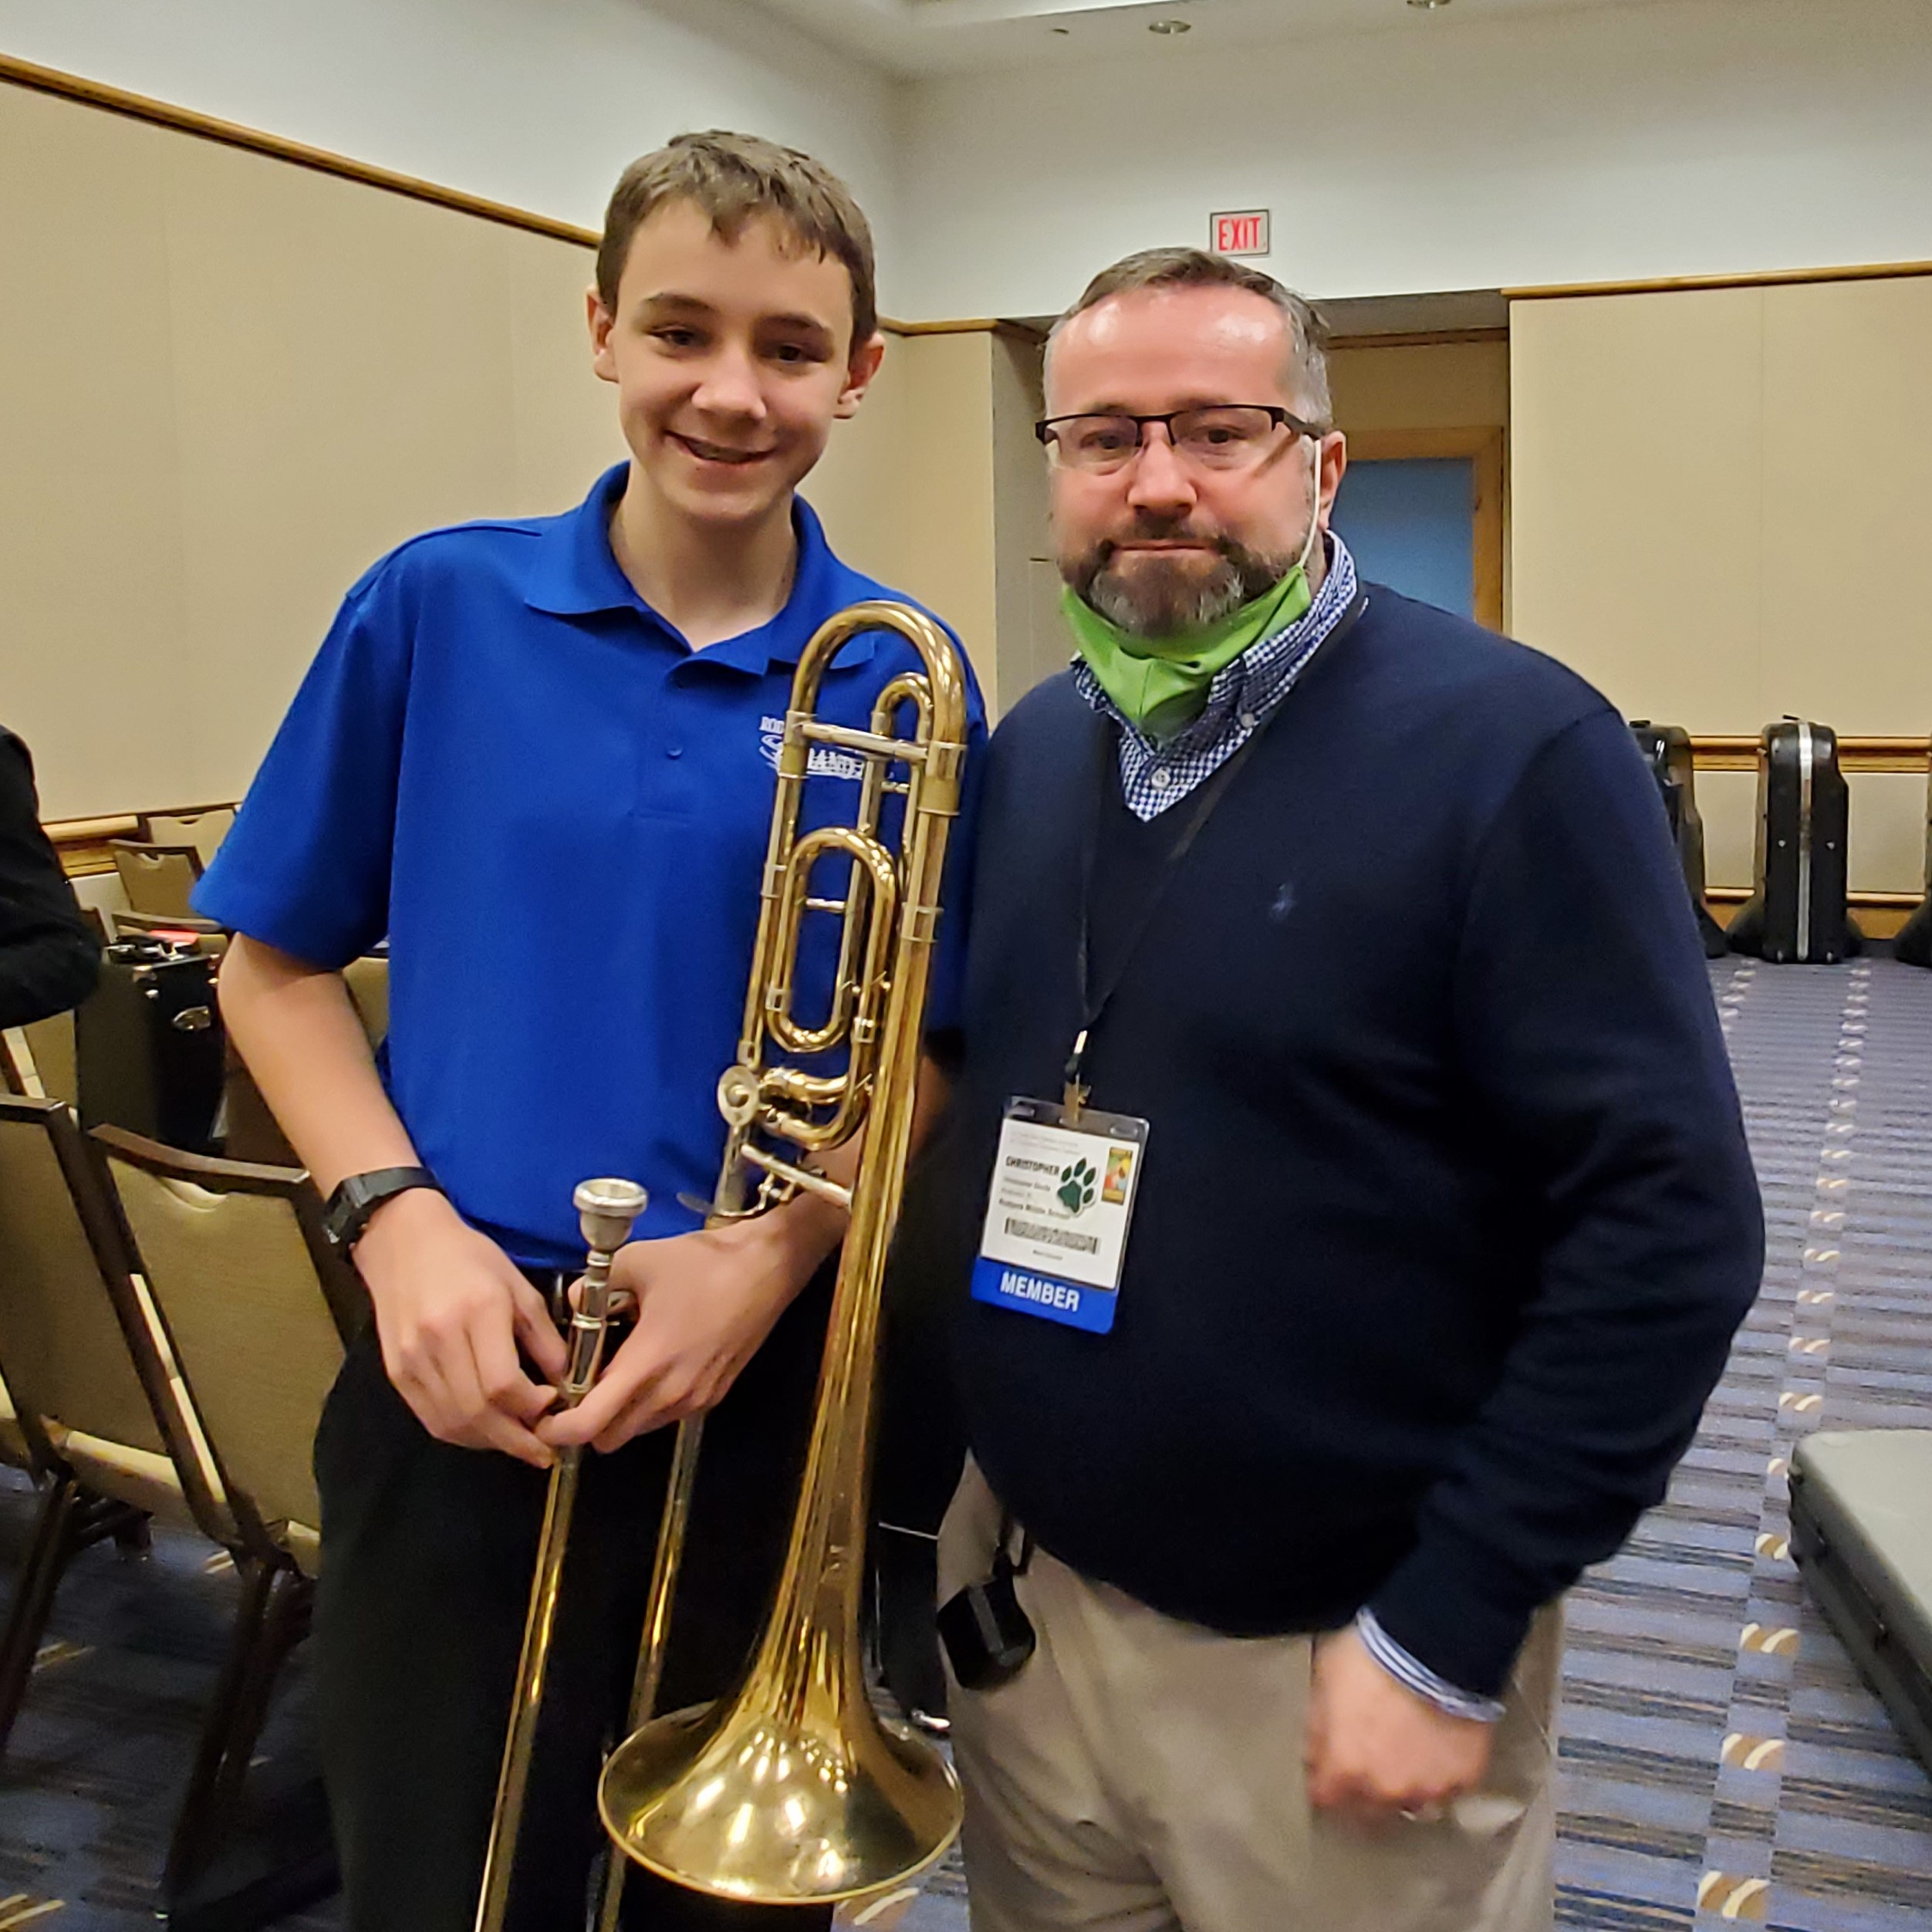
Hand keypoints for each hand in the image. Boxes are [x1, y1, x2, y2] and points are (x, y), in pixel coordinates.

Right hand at [355, 1187, 568, 1468]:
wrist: (402, 1242)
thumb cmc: (467, 1257)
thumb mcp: (517, 1286)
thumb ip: (542, 1336)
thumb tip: (566, 1382)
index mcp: (477, 1312)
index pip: (503, 1383)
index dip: (531, 1407)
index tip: (553, 1407)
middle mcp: (439, 1340)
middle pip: (477, 1412)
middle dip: (515, 1439)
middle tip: (543, 1449)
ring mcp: (412, 1359)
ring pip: (453, 1423)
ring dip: (490, 1442)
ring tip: (518, 1443)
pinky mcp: (396, 1372)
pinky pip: (431, 1418)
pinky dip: (461, 1433)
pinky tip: (485, 1431)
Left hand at [538, 1210, 827, 1454]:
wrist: (767, 1267)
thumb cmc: (703, 1264)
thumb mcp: (637, 1261)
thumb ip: (592, 1288)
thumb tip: (571, 1303)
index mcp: (648, 1363)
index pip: (591, 1424)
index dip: (559, 1429)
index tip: (542, 1416)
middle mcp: (671, 1393)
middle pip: (611, 1438)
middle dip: (587, 1424)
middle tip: (578, 1389)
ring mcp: (697, 1398)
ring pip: (640, 1428)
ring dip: (620, 1414)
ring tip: (616, 1371)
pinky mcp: (715, 1394)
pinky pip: (667, 1414)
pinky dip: (648, 1403)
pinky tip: (652, 1363)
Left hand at [1304, 1627, 1493, 1821]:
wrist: (1431, 1648)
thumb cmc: (1371, 1658)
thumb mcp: (1325, 1680)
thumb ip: (1317, 1726)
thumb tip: (1314, 1750)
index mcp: (1345, 1767)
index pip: (1325, 1797)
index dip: (1325, 1781)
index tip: (1329, 1770)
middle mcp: (1385, 1790)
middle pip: (1368, 1808)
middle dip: (1364, 1790)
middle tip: (1370, 1760)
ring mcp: (1427, 1789)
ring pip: (1410, 1801)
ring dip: (1404, 1784)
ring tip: (1407, 1754)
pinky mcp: (1462, 1779)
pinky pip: (1448, 1788)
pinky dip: (1440, 1774)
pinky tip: (1438, 1748)